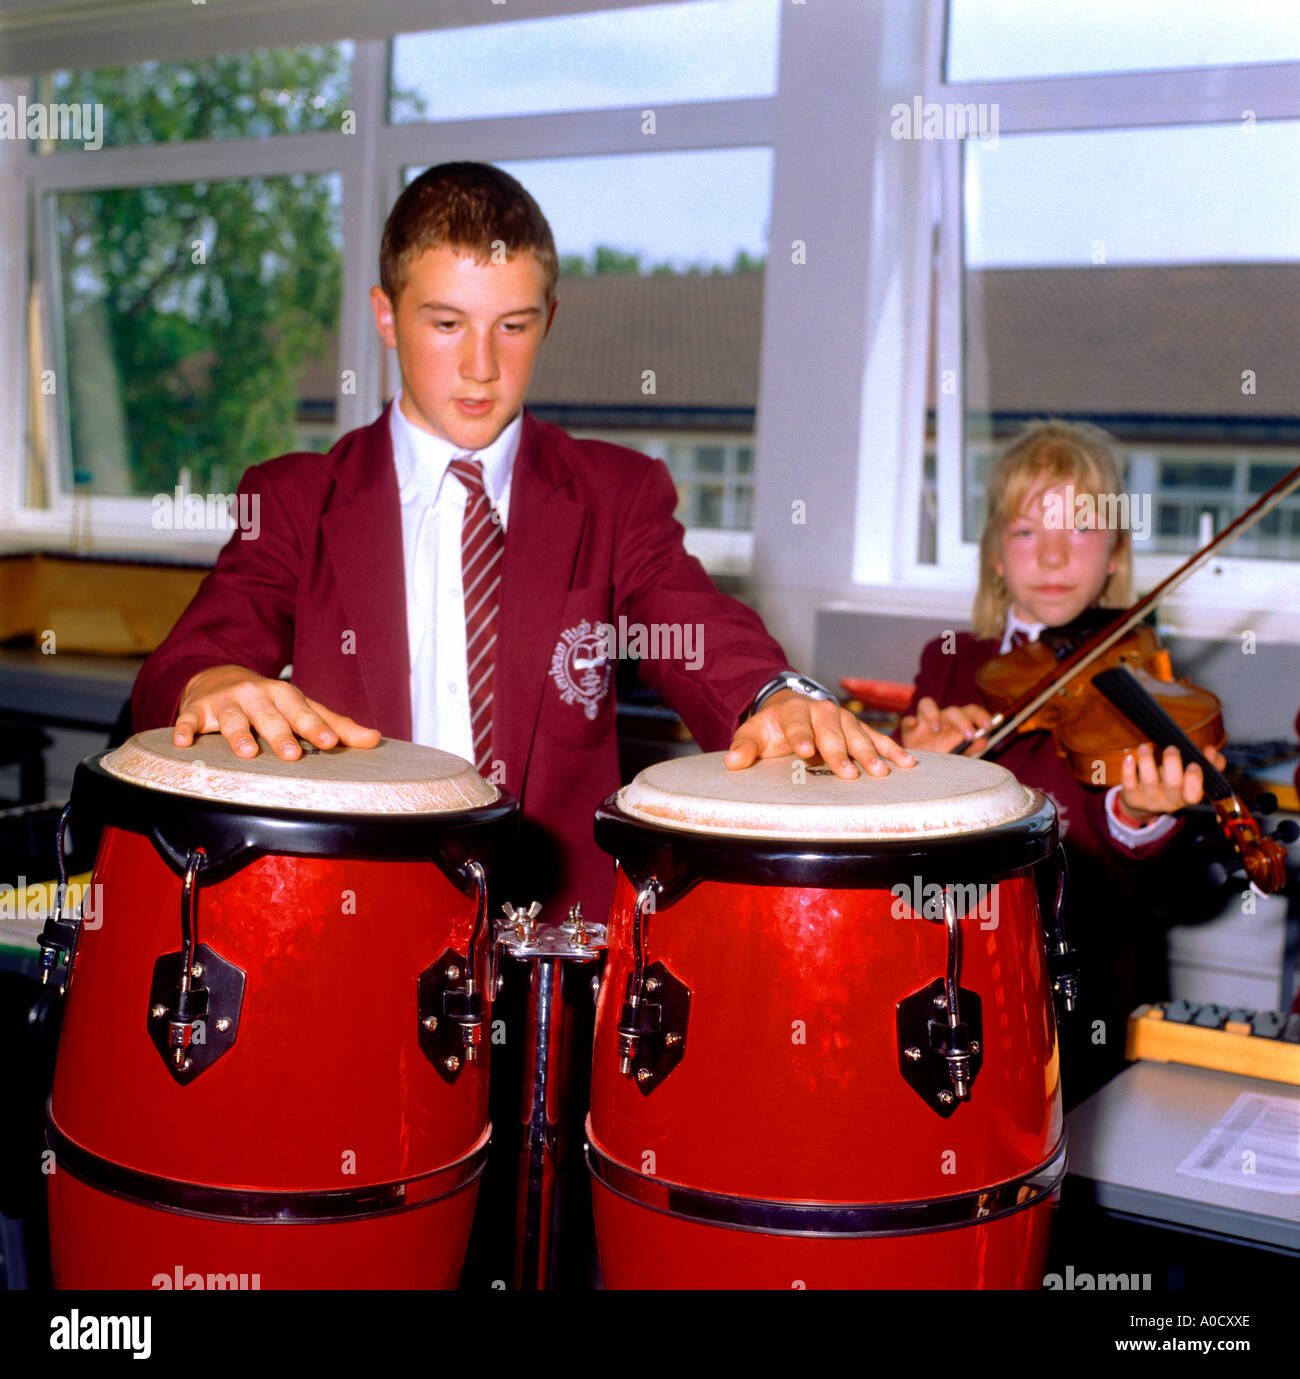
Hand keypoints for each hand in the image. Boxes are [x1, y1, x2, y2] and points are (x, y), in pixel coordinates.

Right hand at [173, 664, 381, 760]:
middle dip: (281, 734)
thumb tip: (376, 740)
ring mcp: (226, 702)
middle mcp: (257, 696)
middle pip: (271, 716)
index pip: (304, 712)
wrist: (217, 677)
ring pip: (233, 719)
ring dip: (239, 735)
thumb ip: (335, 724)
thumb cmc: (268, 701)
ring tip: (247, 753)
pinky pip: (189, 720)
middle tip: (292, 755)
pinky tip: (183, 743)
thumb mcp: (301, 707)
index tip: (331, 743)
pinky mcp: (197, 710)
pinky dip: (185, 729)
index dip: (317, 728)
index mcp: (285, 695)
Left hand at [725, 689, 915, 778]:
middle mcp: (821, 712)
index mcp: (793, 712)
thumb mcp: (752, 734)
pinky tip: (908, 763)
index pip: (797, 724)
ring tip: (882, 773)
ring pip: (858, 735)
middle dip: (841, 752)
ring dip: (871, 754)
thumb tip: (731, 762)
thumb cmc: (771, 729)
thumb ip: (744, 748)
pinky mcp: (858, 728)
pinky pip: (878, 738)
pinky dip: (892, 750)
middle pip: (831, 733)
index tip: (806, 752)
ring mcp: (843, 719)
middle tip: (849, 774)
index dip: (801, 737)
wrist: (791, 709)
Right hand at [899, 697, 993, 753]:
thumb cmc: (943, 761)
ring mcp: (924, 723)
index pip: (970, 711)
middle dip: (963, 720)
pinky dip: (910, 721)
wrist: (922, 773)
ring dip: (933, 714)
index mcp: (957, 723)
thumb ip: (970, 748)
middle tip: (969, 735)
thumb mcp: (959, 756)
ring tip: (936, 729)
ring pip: (927, 704)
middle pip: (952, 710)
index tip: (987, 727)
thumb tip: (983, 741)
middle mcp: (942, 719)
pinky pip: (908, 721)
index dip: (980, 715)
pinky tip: (914, 725)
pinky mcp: (909, 730)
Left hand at [1116, 742, 1226, 823]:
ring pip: (1149, 780)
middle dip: (1173, 762)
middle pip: (1173, 784)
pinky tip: (1130, 758)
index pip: (1194, 794)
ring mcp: (1150, 800)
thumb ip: (1209, 766)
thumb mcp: (1192, 780)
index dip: (1195, 780)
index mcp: (1187, 797)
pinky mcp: (1132, 797)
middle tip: (1171, 749)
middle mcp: (1170, 801)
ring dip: (1147, 760)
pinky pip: (1129, 784)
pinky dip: (1128, 769)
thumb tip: (1211, 751)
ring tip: (1145, 747)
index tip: (1193, 764)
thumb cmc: (1173, 785)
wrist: (1144, 803)